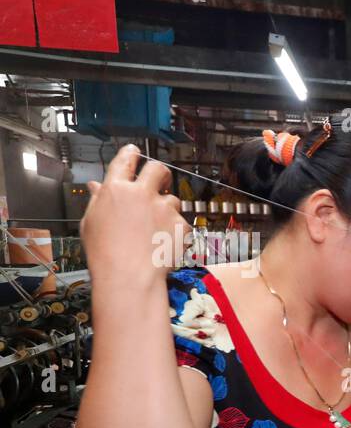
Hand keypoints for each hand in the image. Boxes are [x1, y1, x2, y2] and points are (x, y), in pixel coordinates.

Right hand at [82, 144, 189, 288]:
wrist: (129, 276)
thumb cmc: (105, 253)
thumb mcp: (91, 223)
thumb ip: (98, 201)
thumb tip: (96, 186)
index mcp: (116, 189)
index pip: (125, 161)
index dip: (131, 154)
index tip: (135, 152)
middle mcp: (142, 193)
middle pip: (157, 169)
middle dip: (160, 173)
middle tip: (161, 180)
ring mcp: (164, 208)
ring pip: (172, 199)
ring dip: (167, 208)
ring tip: (155, 229)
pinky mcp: (181, 224)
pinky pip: (181, 222)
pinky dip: (175, 231)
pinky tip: (164, 244)